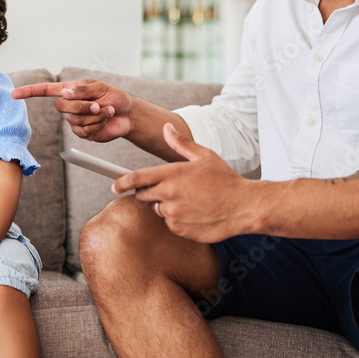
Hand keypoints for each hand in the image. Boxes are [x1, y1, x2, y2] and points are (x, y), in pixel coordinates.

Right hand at [12, 79, 133, 141]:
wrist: (128, 115)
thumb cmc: (115, 97)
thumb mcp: (101, 88)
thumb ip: (83, 90)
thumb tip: (65, 93)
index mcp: (71, 90)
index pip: (46, 91)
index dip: (30, 92)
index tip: (14, 94)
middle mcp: (70, 105)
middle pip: (61, 107)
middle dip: (82, 106)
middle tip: (99, 104)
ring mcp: (75, 120)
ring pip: (75, 120)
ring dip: (95, 115)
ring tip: (106, 111)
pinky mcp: (83, 133)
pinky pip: (84, 130)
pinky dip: (97, 124)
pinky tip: (105, 120)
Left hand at [111, 123, 259, 242]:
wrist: (244, 206)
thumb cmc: (226, 180)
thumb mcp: (205, 156)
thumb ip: (181, 143)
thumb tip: (166, 128)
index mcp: (172, 174)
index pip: (136, 179)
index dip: (122, 182)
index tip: (115, 185)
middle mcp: (169, 195)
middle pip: (143, 196)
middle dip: (149, 192)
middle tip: (169, 189)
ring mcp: (174, 214)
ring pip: (158, 210)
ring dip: (167, 205)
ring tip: (190, 200)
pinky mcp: (180, 229)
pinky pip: (170, 223)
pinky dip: (178, 219)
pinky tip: (195, 212)